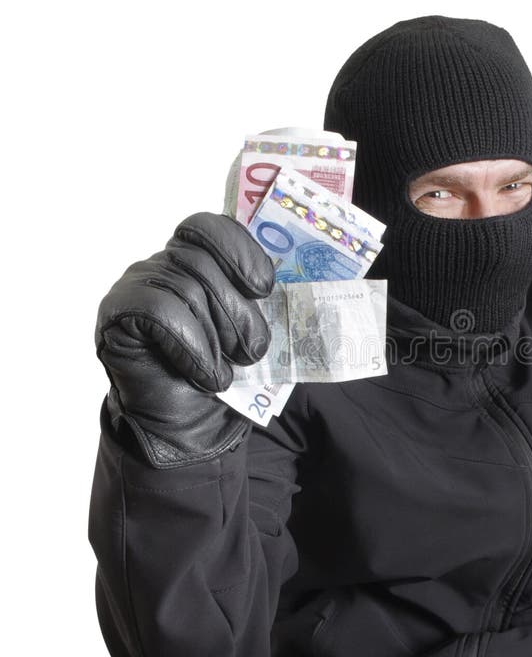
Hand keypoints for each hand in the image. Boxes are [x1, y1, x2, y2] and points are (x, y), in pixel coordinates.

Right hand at [95, 212, 273, 467]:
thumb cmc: (219, 374)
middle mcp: (160, 266)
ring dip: (217, 336)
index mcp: (193, 260)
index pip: (209, 229)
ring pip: (184, 287)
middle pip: (201, 262)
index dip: (238, 251)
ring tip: (227, 370)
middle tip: (252, 352)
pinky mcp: (116, 314)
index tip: (264, 288)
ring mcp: (135, 287)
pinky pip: (158, 310)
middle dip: (236, 311)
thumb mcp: (248, 331)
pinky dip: (191, 346)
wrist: (186, 428)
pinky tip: (206, 374)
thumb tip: (290, 281)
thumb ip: (256, 300)